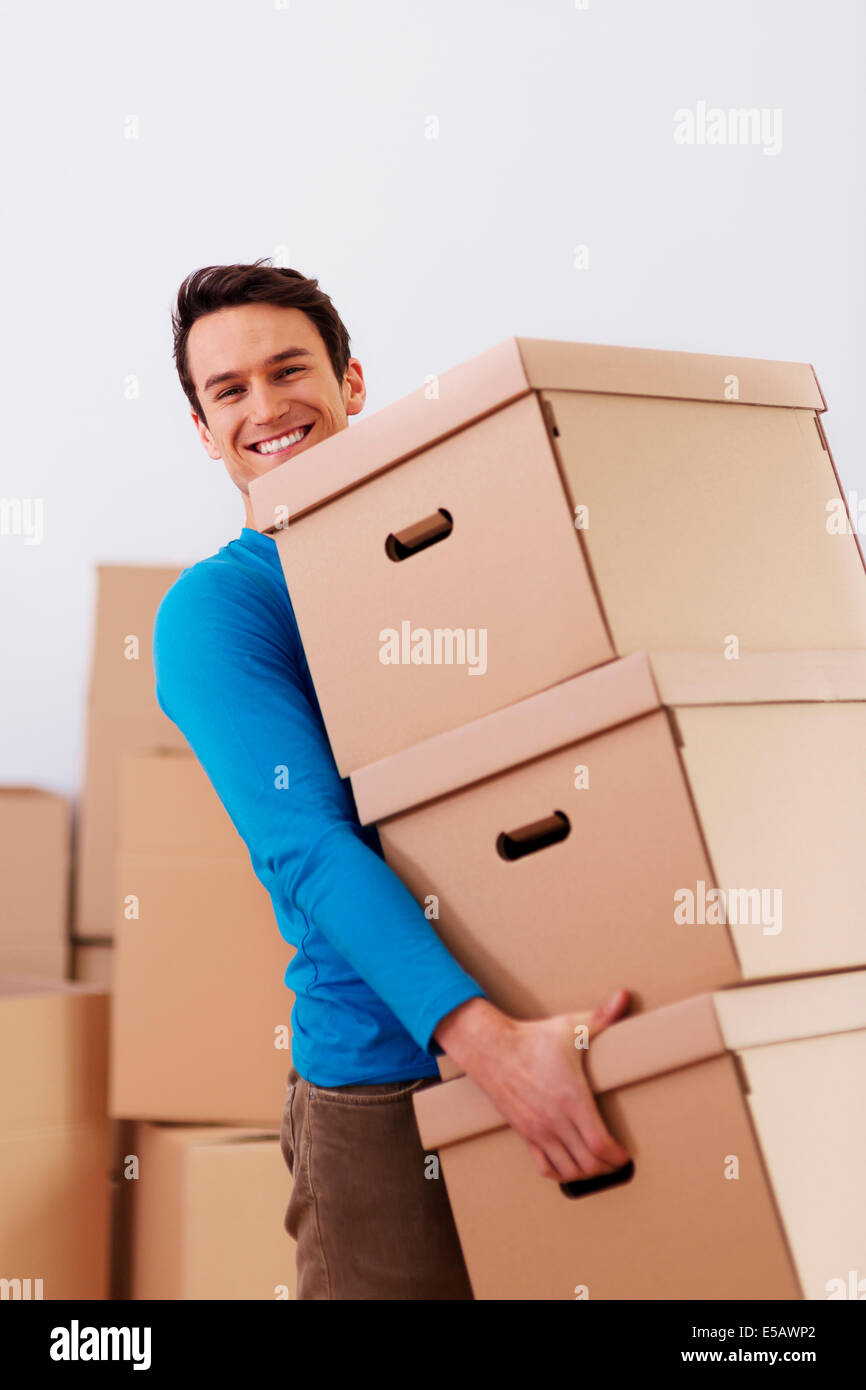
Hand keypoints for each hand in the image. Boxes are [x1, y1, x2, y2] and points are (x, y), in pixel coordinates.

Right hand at [434, 990, 630, 1182]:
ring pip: (568, 1170)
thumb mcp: (571, 1026)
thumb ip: (603, 1015)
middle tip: (616, 1160)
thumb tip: (624, 996)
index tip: (625, 1155)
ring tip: (596, 1165)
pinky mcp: (524, 1134)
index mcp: (572, 1098)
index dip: (617, 1156)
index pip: (601, 1144)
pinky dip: (560, 1174)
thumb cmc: (532, 1039)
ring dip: (586, 1173)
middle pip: (588, 1163)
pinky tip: (569, 1165)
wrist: (491, 1048)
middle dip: (607, 1167)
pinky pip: (545, 1167)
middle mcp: (555, 1120)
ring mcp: (538, 1130)